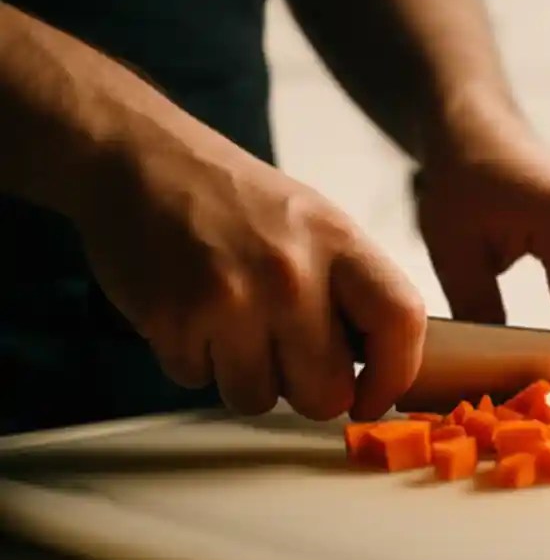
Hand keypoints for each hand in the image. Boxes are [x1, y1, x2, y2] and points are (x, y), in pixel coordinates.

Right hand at [73, 135, 425, 420]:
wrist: (139, 159)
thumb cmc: (234, 199)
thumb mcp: (316, 224)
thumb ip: (351, 289)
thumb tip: (382, 366)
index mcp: (337, 242)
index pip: (400, 322)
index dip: (395, 376)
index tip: (373, 397)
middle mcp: (290, 272)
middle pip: (326, 391)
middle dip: (309, 392)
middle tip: (289, 361)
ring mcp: (230, 298)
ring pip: (259, 400)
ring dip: (246, 379)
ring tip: (233, 326)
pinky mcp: (173, 320)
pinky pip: (198, 382)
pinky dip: (195, 361)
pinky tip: (193, 314)